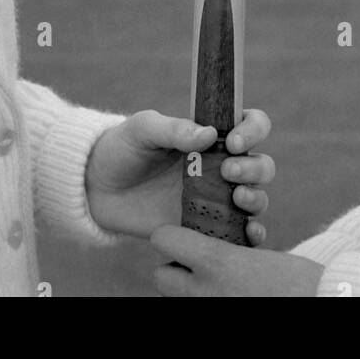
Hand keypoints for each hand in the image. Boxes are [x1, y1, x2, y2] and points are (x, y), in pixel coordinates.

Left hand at [86, 108, 272, 238]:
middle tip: (227, 172)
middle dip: (254, 168)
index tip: (233, 141)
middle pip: (261, 165)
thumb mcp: (143, 129)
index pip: (251, 124)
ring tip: (237, 199)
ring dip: (256, 198)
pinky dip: (252, 234)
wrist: (97, 188)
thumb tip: (209, 133)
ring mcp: (215, 197)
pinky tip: (249, 233)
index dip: (253, 130)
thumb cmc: (123, 148)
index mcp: (211, 135)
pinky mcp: (205, 227)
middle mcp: (220, 165)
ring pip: (256, 197)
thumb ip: (174, 129)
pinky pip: (239, 232)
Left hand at [151, 226, 324, 295]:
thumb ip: (230, 248)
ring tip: (213, 280)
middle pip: (160, 276)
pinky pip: (197, 308)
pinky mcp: (220, 323)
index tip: (181, 231)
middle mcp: (204, 291)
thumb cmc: (296, 280)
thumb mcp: (257, 255)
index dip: (169, 233)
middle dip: (172, 267)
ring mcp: (210, 310)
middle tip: (194, 261)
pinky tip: (227, 294)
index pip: (163, 239)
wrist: (319, 306)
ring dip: (188, 287)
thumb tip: (205, 246)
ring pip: (178, 297)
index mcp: (215, 262)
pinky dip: (205, 301)